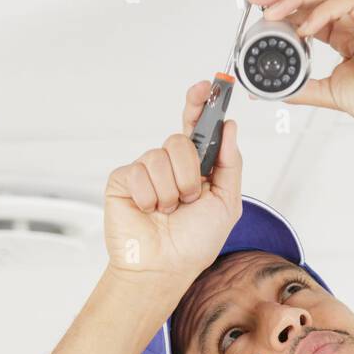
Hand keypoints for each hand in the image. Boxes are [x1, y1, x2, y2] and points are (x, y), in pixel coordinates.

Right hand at [103, 80, 242, 283]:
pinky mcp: (123, 180)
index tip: (207, 85)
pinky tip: (147, 211)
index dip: (199, 104)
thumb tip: (230, 126)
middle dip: (189, 175)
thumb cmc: (195, 242)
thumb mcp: (226, 203)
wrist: (164, 268)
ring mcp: (145, 171)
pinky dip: (147, 196)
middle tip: (187, 201)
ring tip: (166, 212)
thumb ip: (229, 163)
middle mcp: (169, 165)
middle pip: (179, 141)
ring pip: (159, 156)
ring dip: (169, 191)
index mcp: (195, 167)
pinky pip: (138, 172)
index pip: (195, 127)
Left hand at [244, 0, 353, 137]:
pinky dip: (322, 12)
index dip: (283, 11)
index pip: (309, 15)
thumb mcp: (333, 93)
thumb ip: (305, 88)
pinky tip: (306, 29)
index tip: (259, 14)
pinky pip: (346, 2)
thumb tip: (277, 90)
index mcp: (347, 38)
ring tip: (274, 12)